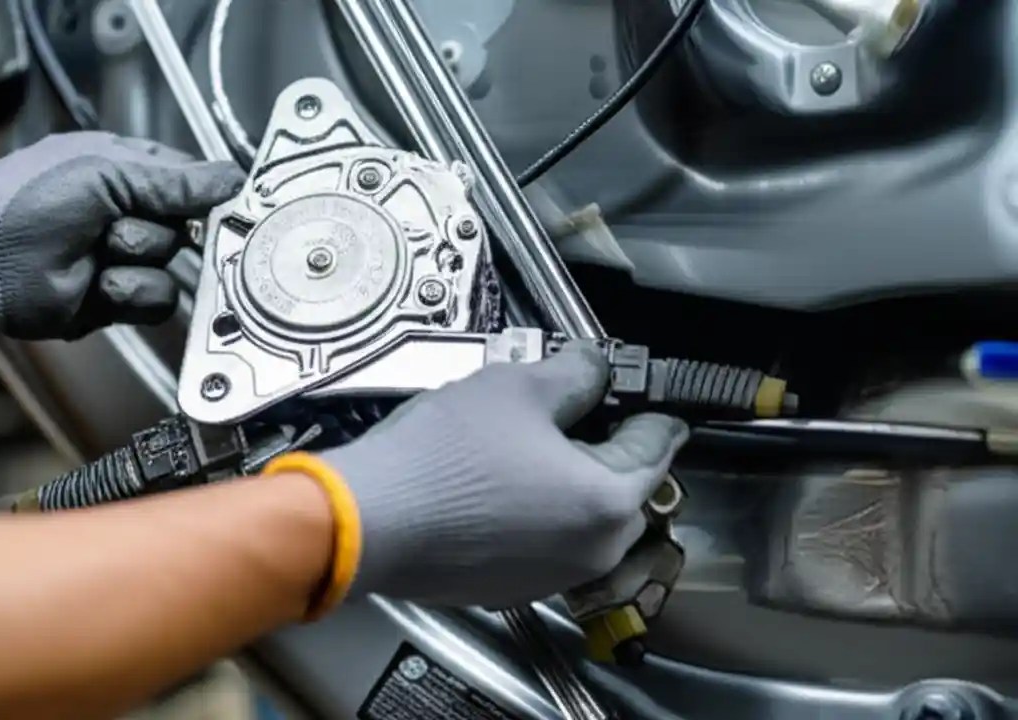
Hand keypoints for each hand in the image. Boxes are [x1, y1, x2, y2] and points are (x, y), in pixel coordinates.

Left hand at [0, 132, 244, 340]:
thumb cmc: (24, 203)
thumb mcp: (105, 173)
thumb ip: (174, 181)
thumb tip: (234, 177)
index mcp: (125, 169)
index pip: (190, 178)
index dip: (208, 190)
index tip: (224, 198)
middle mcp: (128, 212)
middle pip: (189, 224)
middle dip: (163, 225)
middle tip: (132, 221)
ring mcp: (122, 257)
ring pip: (175, 264)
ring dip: (139, 257)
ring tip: (100, 251)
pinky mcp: (116, 299)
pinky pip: (158, 299)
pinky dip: (132, 291)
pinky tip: (100, 284)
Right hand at [320, 340, 688, 607]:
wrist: (370, 521)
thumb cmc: (441, 457)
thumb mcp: (517, 387)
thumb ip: (575, 374)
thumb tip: (595, 367)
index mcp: (608, 501)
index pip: (659, 445)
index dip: (650, 407)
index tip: (643, 393)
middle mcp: (592, 552)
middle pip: (630, 491)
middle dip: (613, 450)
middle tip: (580, 413)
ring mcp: (551, 578)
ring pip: (586, 523)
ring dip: (573, 486)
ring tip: (532, 446)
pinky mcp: (511, 590)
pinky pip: (545, 547)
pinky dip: (538, 517)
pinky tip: (500, 485)